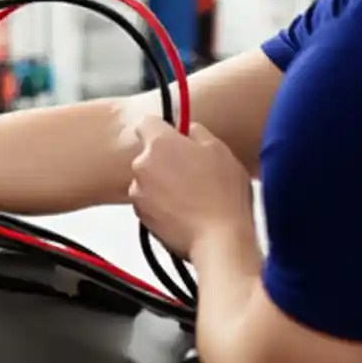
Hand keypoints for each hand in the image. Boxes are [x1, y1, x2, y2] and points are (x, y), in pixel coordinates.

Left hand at [129, 117, 254, 257]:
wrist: (218, 239)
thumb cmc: (223, 193)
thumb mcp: (220, 150)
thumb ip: (198, 132)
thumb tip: (188, 129)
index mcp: (159, 143)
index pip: (147, 123)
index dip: (163, 129)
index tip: (177, 138)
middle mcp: (141, 165)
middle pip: (148, 154)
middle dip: (165, 159)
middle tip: (193, 171)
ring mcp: (138, 192)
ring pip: (147, 179)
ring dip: (162, 182)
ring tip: (191, 195)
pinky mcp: (140, 215)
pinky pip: (148, 201)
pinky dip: (160, 203)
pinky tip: (184, 210)